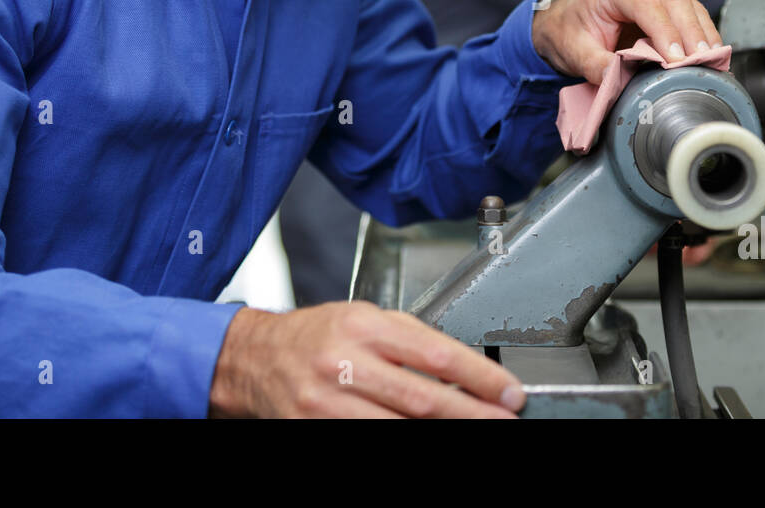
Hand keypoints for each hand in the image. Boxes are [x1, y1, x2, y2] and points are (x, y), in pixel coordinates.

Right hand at [209, 302, 523, 417]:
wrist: (254, 358)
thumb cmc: (317, 335)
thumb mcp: (366, 319)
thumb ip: (412, 340)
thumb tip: (466, 372)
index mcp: (363, 326)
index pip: (435, 353)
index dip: (479, 376)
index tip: (509, 392)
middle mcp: (344, 363)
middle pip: (421, 398)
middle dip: (471, 414)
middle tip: (503, 421)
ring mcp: (326, 403)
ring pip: (396, 428)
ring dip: (441, 434)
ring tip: (473, 433)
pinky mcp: (312, 430)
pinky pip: (364, 443)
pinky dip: (400, 445)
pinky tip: (425, 440)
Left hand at [530, 0, 720, 84]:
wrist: (568, 22)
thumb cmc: (571, 32)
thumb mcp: (574, 51)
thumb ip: (594, 64)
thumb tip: (615, 79)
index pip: (646, 5)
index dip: (664, 32)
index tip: (675, 59)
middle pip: (674, 2)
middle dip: (691, 34)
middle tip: (701, 63)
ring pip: (689, 7)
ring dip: (703, 35)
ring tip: (712, 62)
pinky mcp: (669, 4)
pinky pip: (693, 15)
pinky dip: (704, 35)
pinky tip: (712, 55)